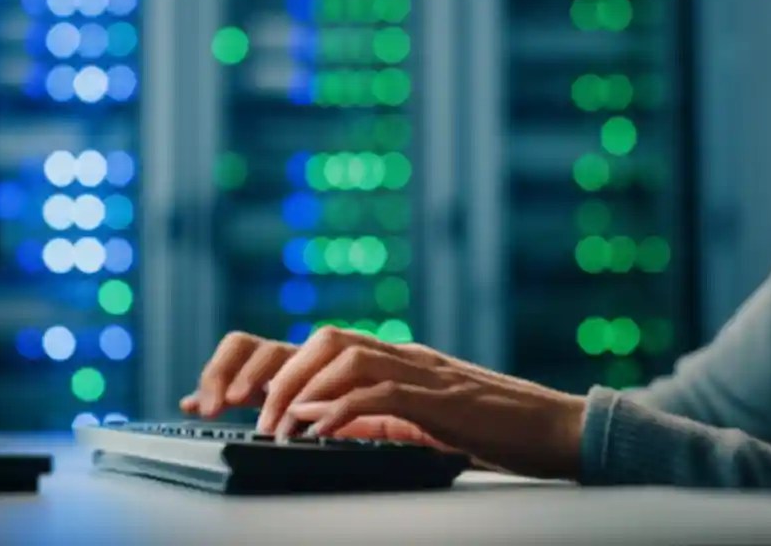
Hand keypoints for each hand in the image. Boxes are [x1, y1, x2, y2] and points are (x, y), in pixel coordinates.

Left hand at [183, 328, 586, 479]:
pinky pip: (383, 392)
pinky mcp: (444, 398)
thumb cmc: (491, 430)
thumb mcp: (416, 423)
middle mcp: (401, 355)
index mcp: (391, 360)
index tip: (213, 394)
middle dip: (269, 371)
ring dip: (298, 389)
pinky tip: (317, 430)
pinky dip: (343, 408)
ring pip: (344, 354)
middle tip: (235, 409)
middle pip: (322, 339)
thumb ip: (369, 414)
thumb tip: (314, 420)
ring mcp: (423, 371)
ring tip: (273, 426)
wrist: (556, 428)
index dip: (260, 363)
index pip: (315, 346)